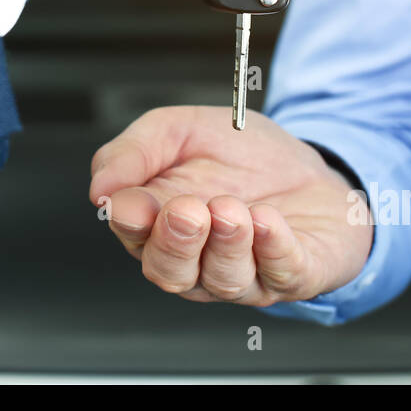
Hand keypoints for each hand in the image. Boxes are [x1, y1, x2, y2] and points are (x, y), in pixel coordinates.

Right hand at [88, 106, 372, 304]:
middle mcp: (198, 261)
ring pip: (223, 280)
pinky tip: (267, 220)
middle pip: (170, 272)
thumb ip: (136, 152)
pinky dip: (272, 249)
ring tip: (231, 209)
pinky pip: (281, 274)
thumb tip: (100, 189)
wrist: (310, 162)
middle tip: (187, 211)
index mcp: (161, 226)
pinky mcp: (295, 275)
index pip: (134, 234)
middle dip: (176, 243)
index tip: (132, 205)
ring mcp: (246, 274)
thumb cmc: (242, 154)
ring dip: (226, 244)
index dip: (131, 222)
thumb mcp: (181, 130)